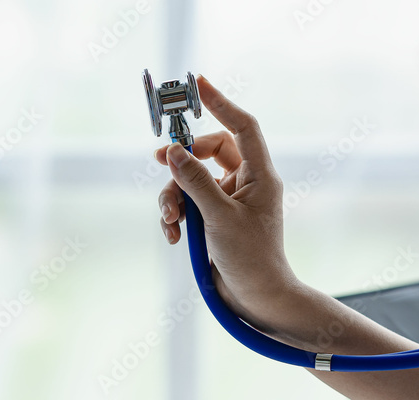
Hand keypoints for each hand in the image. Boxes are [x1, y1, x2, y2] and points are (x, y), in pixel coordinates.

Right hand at [154, 75, 296, 326]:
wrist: (257, 298)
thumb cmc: (251, 259)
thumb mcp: (218, 218)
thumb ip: (195, 182)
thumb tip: (173, 151)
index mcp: (259, 176)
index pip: (242, 127)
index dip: (221, 103)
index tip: (198, 83)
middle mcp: (246, 183)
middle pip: (209, 151)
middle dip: (182, 161)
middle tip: (159, 160)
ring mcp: (230, 201)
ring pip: (193, 180)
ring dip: (173, 196)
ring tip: (168, 220)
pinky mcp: (215, 219)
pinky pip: (189, 203)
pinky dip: (176, 215)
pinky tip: (172, 236)